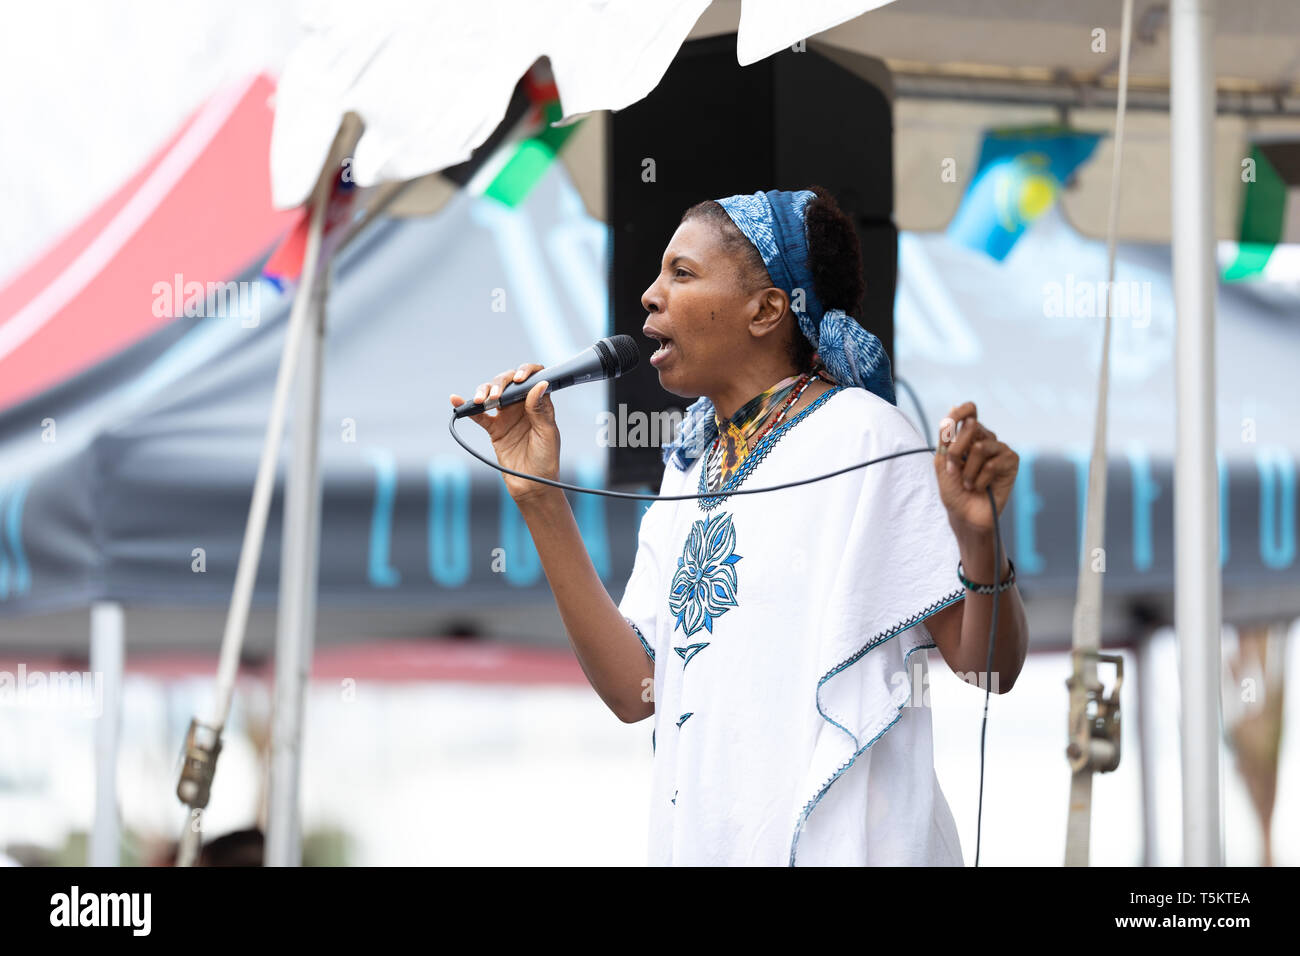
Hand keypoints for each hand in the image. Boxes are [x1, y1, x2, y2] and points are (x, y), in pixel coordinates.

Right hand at [450, 362, 560, 503]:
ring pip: (491, 394)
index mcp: (538, 403)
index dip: (526, 371)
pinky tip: (456, 399)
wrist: (531, 484)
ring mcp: (506, 416)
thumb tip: (540, 383)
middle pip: (508, 382)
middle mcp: (522, 406)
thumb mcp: (547, 433)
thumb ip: (540, 409)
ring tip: (480, 400)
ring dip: (484, 392)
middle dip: (500, 384)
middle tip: (497, 397)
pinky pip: (478, 415)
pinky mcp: (494, 429)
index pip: (533, 378)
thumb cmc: (546, 459)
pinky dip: (467, 407)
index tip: (519, 378)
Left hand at [933, 402, 1017, 533]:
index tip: (951, 419)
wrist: (966, 516)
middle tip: (954, 471)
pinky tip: (981, 487)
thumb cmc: (954, 491)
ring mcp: (999, 448)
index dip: (962, 410)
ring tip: (968, 483)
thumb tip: (953, 406)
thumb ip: (947, 438)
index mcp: (967, 435)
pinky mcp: (1011, 461)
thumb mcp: (943, 463)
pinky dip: (981, 479)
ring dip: (968, 470)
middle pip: (971, 427)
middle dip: (956, 452)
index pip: (969, 410)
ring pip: (980, 447)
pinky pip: (993, 464)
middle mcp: (985, 438)